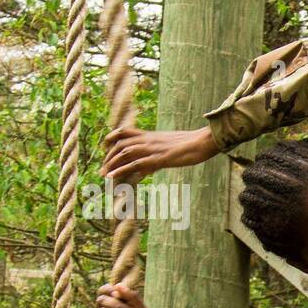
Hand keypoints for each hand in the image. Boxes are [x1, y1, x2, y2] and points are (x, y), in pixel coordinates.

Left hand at [100, 126, 218, 183]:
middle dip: (109, 156)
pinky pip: (135, 163)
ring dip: (112, 164)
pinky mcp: (158, 158)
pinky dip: (121, 169)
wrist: (204, 141)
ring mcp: (153, 148)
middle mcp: (149, 140)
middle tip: (102, 168)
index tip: (105, 146)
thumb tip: (153, 165)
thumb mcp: (174, 147)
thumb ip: (161, 154)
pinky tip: (112, 176)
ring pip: (125, 153)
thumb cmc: (195, 144)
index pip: (125, 131)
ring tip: (103, 174)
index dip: (112, 137)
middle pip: (121, 144)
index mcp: (152, 135)